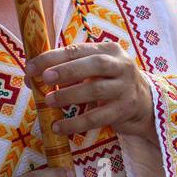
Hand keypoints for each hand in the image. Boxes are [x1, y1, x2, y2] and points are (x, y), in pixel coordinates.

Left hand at [26, 40, 153, 142]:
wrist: (145, 104)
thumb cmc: (111, 83)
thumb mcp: (95, 71)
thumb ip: (69, 71)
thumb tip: (33, 78)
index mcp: (109, 50)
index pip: (78, 50)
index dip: (53, 57)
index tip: (31, 66)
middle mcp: (121, 66)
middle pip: (93, 65)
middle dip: (66, 71)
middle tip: (44, 79)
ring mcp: (125, 88)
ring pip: (96, 90)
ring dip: (69, 95)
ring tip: (49, 102)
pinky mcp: (125, 109)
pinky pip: (97, 117)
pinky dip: (76, 123)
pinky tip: (59, 127)